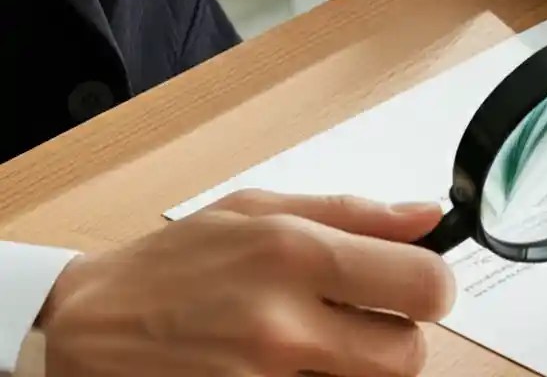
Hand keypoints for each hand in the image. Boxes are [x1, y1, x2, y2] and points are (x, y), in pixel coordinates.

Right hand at [39, 189, 454, 375]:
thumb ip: (353, 213)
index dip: (434, 286)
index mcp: (294, 253)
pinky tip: (289, 369)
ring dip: (356, 370)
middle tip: (365, 321)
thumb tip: (428, 217)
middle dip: (398, 338)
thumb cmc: (174, 264)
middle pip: (407, 355)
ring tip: (318, 344)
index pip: (423, 285)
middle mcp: (281, 324)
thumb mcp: (257, 211)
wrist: (87, 327)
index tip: (419, 284)